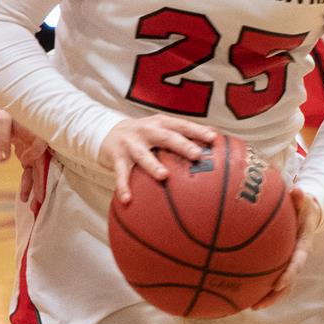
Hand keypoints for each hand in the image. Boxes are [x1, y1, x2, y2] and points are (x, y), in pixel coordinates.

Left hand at [0, 109, 49, 210]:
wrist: (11, 106)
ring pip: (38, 172)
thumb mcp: (2, 122)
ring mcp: (36, 151)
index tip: (23, 159)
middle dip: (42, 183)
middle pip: (44, 165)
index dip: (34, 153)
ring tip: (35, 207)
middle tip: (41, 201)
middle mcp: (42, 143)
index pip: (42, 146)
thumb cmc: (9, 110)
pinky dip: (28, 184)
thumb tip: (1, 160)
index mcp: (41, 131)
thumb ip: (1, 139)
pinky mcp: (29, 155)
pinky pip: (30, 172)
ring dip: (36, 188)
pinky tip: (25, 198)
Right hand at [99, 115, 219, 202]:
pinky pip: (121, 173)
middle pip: (166, 137)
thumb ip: (182, 137)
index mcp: (161, 123)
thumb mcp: (161, 130)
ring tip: (164, 176)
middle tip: (196, 155)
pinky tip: (127, 200)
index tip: (214, 138)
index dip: (198, 131)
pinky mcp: (117, 156)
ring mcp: (131, 143)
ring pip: (143, 155)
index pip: (182, 125)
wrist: (109, 131)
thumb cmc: (145, 134)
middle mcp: (147, 131)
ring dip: (153, 165)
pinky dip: (124, 186)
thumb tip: (214, 145)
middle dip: (182, 145)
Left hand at [255, 187, 318, 308]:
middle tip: (259, 305)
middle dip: (274, 296)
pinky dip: (260, 286)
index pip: (297, 263)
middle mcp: (297, 258)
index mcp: (303, 245)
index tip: (278, 285)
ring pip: (281, 286)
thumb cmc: (303, 205)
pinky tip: (242, 292)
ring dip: (268, 298)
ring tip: (250, 307)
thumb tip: (298, 190)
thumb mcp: (304, 199)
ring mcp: (290, 263)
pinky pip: (271, 278)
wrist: (309, 213)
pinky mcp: (281, 264)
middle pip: (288, 282)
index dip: (289, 275)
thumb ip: (300, 197)